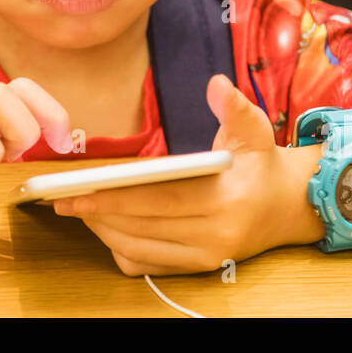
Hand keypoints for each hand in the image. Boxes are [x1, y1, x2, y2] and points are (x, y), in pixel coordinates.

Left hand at [53, 74, 296, 275]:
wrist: (289, 206)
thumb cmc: (261, 163)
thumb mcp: (255, 129)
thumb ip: (234, 106)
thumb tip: (217, 84)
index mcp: (227, 200)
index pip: (159, 202)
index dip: (116, 198)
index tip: (80, 192)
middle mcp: (216, 236)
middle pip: (143, 227)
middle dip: (98, 214)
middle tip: (62, 200)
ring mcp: (207, 257)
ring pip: (141, 249)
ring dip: (105, 232)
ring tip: (78, 210)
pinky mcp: (199, 268)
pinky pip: (150, 265)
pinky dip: (122, 249)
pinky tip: (105, 228)